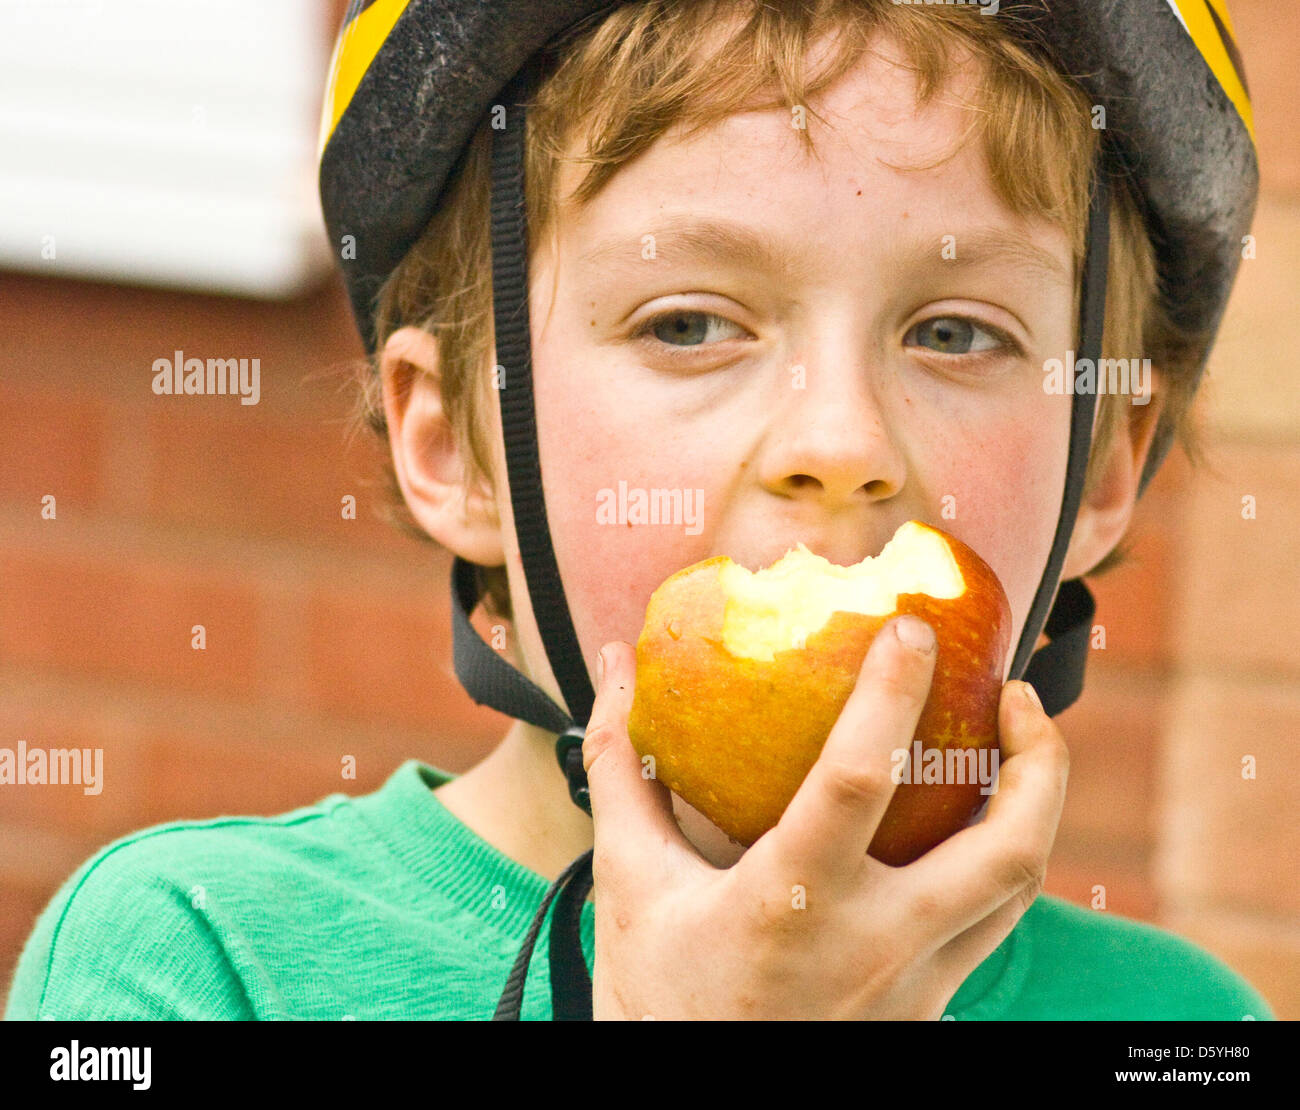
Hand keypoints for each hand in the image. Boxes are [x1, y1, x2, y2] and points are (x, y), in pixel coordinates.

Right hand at [583, 615, 1068, 1018]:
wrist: (690, 1098)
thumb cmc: (657, 992)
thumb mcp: (630, 878)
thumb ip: (622, 767)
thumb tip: (612, 668)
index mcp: (790, 904)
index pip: (858, 783)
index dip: (891, 696)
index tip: (912, 630)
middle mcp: (874, 948)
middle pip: (1005, 853)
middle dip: (1037, 761)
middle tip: (1015, 690)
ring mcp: (914, 988)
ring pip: (1017, 892)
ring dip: (1035, 806)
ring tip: (1015, 743)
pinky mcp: (928, 1011)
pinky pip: (990, 924)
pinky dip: (997, 859)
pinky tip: (969, 820)